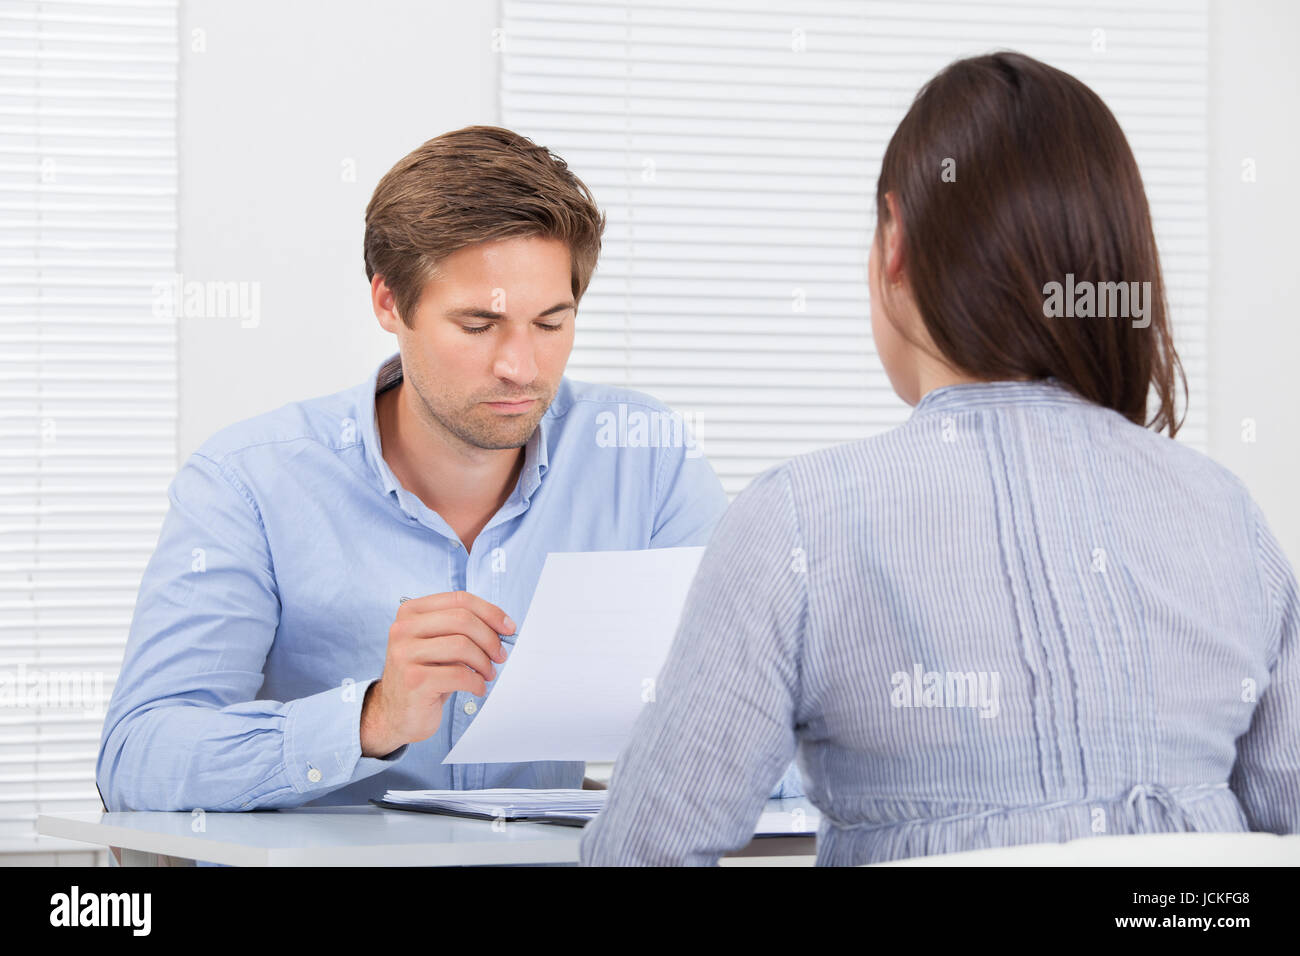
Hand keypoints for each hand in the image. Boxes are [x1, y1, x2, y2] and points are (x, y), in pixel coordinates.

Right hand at [360, 591, 514, 756]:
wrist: (397, 714)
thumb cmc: (425, 675)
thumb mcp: (440, 645)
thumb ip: (462, 629)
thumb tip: (503, 626)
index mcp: (411, 612)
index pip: (459, 600)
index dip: (490, 612)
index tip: (508, 628)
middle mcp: (403, 629)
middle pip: (462, 619)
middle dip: (490, 638)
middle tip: (499, 656)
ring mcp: (405, 654)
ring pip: (462, 646)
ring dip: (484, 662)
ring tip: (488, 674)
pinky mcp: (413, 680)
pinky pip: (459, 675)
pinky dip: (476, 682)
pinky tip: (477, 688)